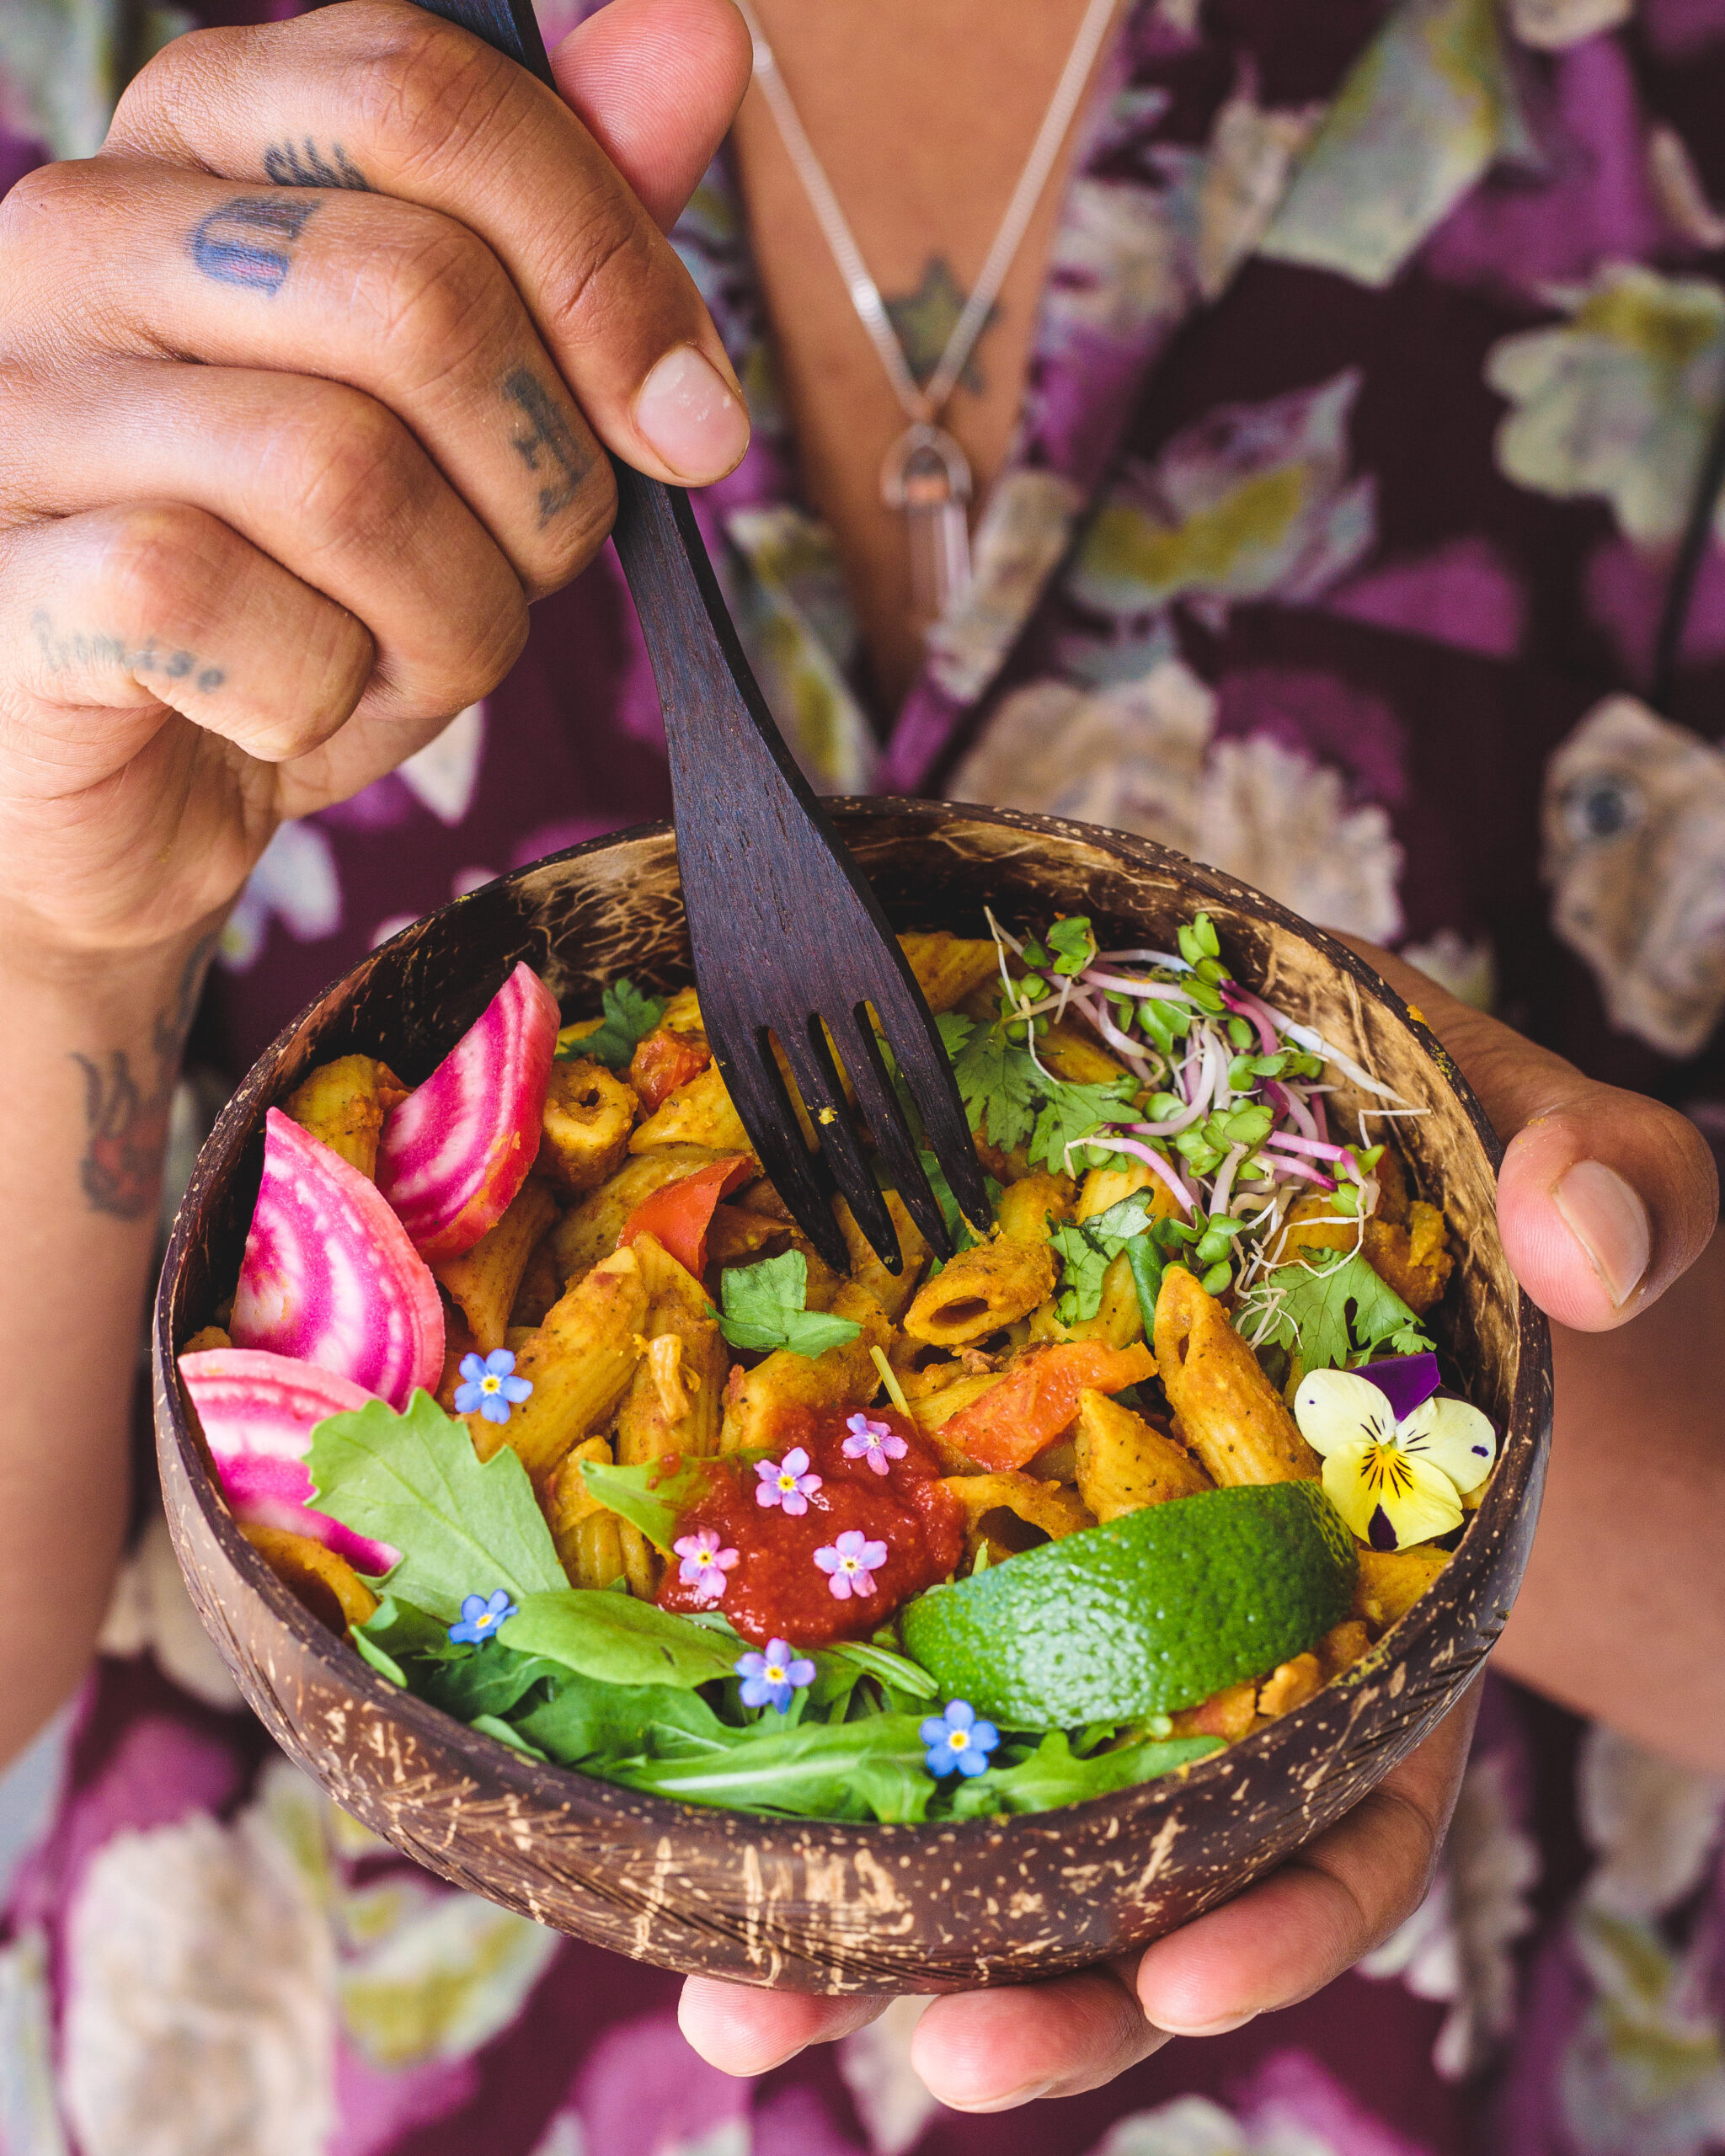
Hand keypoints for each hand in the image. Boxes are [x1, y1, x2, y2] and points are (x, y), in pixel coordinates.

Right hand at [0, 0, 751, 960]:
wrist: (124, 787)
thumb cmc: (301, 590)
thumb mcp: (462, 416)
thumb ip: (564, 227)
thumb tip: (698, 33)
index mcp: (203, 145)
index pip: (432, 95)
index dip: (608, 271)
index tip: (683, 420)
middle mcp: (84, 235)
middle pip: (419, 297)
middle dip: (540, 480)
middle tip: (517, 569)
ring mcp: (24, 403)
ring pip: (344, 476)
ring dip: (445, 617)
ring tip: (395, 651)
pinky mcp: (4, 578)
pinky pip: (223, 608)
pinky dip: (317, 698)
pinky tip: (281, 707)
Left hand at [678, 954, 1719, 2103]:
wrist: (1354, 1157)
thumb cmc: (1485, 1176)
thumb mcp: (1585, 1167)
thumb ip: (1612, 1193)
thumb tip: (1578, 1250)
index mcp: (1400, 1616)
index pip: (1366, 1812)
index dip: (1286, 1914)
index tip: (1183, 1981)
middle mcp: (1241, 1653)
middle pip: (1154, 1869)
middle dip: (1050, 1981)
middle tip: (939, 2053)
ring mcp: (1104, 1611)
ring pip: (1002, 1808)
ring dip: (886, 1924)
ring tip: (741, 2005)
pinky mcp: (989, 1545)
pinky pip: (905, 1666)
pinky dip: (818, 1757)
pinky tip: (689, 1816)